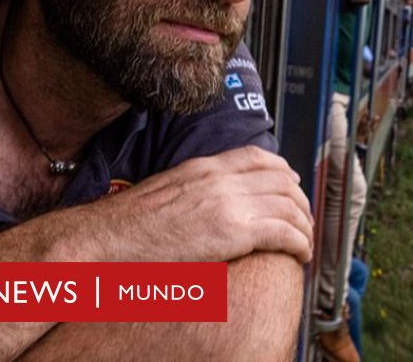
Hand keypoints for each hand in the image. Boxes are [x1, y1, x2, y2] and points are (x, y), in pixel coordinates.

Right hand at [82, 146, 313, 263]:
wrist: (106, 240)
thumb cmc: (126, 226)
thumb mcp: (164, 191)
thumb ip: (192, 189)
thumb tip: (205, 204)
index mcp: (202, 167)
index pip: (258, 157)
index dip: (283, 171)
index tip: (291, 184)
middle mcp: (220, 179)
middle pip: (281, 179)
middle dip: (300, 200)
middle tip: (304, 218)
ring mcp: (228, 203)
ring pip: (289, 206)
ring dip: (305, 225)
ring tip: (306, 241)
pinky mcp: (232, 232)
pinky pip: (283, 233)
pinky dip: (300, 243)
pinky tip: (301, 255)